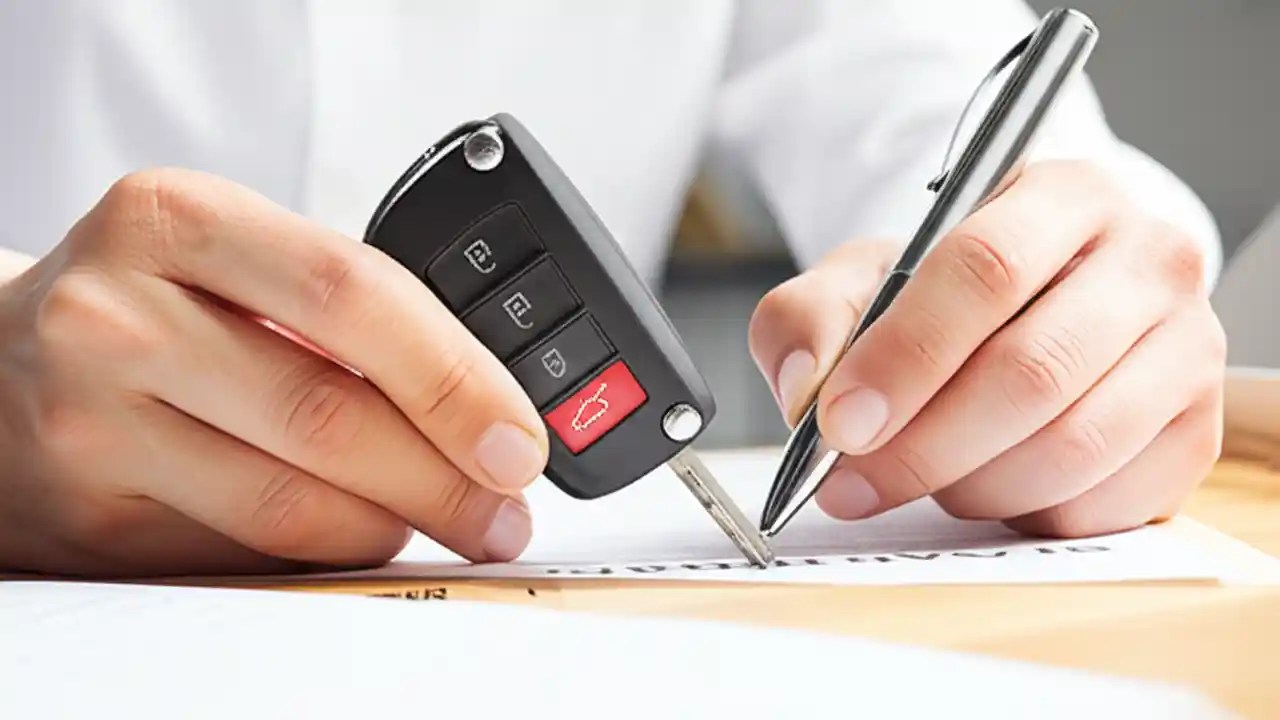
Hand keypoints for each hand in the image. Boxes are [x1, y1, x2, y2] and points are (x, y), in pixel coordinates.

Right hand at [0, 169, 546, 575]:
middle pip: (325, 413)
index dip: (453, 376)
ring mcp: (92, 422)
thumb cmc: (147, 298)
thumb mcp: (228, 251)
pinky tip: (366, 532)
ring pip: (288, 502)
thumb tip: (485, 398)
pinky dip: (330, 548)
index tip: (519, 435)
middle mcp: (117, 315)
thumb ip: (343, 304)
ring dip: (397, 521)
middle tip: (507, 503)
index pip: (350, 292)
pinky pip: (247, 551)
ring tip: (454, 519)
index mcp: (174, 217)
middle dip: (445, 475)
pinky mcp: (92, 516)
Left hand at [750, 160, 1225, 536]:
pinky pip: (1102, 503)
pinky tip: (989, 485)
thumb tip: (806, 386)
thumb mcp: (864, 278)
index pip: (986, 270)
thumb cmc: (948, 294)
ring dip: (970, 485)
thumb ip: (809, 316)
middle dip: (922, 445)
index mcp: (1063, 196)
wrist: (1033, 312)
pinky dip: (1026, 513)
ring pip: (1070, 447)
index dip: (904, 357)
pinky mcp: (1197, 433)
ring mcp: (1186, 349)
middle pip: (1031, 371)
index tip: (840, 422)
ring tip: (923, 475)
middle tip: (851, 483)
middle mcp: (1147, 261)